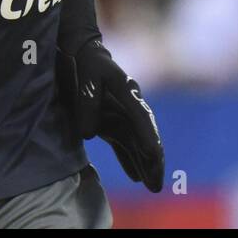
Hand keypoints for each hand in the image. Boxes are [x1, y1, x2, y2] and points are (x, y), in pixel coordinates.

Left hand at [56, 39, 164, 192]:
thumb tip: (91, 133)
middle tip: (157, 185)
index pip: (141, 117)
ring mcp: (121, 113)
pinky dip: (129, 158)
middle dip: (153, 160)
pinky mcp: (110, 119)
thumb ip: (87, 101)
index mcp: (127, 90)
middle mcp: (129, 104)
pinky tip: (136, 176)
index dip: (148, 136)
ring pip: (136, 143)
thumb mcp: (86, 75)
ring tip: (152, 187)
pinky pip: (123, 142)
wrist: (79, 50)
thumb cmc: (84, 60)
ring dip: (144, 164)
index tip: (155, 155)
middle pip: (144, 135)